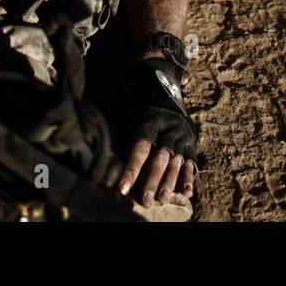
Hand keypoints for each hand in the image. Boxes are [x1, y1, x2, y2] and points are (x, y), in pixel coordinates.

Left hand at [115, 58, 197, 205]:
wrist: (163, 85)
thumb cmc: (136, 101)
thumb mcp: (123, 107)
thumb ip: (114, 125)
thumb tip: (94, 143)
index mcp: (149, 120)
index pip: (140, 148)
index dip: (131, 169)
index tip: (122, 189)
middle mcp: (168, 127)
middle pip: (161, 158)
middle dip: (152, 181)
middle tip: (144, 201)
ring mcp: (182, 134)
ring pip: (177, 161)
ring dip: (170, 182)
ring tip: (162, 199)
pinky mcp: (191, 140)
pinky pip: (191, 160)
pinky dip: (188, 177)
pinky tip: (186, 192)